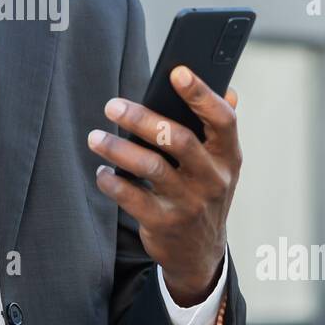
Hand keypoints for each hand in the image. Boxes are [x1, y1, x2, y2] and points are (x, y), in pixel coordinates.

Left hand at [88, 68, 241, 306]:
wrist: (200, 253)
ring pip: (150, 167)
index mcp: (228, 156)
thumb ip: (219, 129)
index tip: (177, 72)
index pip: (222, 120)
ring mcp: (189, 203)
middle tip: (112, 106)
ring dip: (118, 148)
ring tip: (95, 137)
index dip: (201, 94)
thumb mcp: (221, 165)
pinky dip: (112, 181)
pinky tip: (103, 171)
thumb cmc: (204, 194)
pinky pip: (132, 198)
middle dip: (143, 119)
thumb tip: (229, 90)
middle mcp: (212, 178)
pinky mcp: (164, 223)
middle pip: (179, 139)